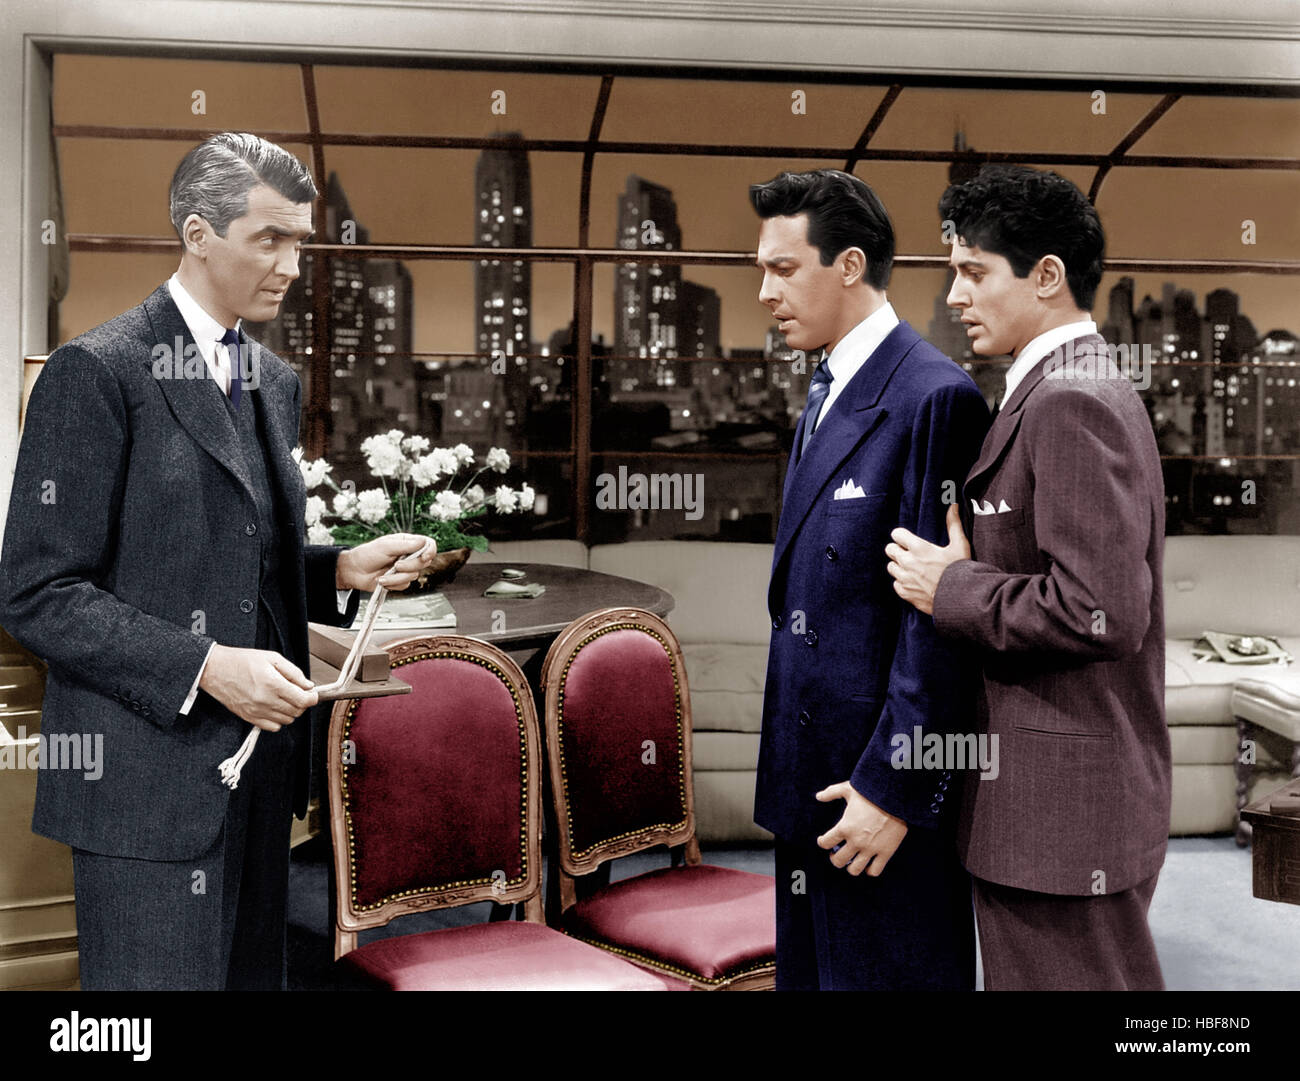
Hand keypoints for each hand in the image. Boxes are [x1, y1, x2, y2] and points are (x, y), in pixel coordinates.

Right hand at [199, 644, 317, 731]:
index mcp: (273, 684)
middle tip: (298, 693)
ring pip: (287, 720)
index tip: (312, 694)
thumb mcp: (272, 658)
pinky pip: (273, 727)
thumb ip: (294, 672)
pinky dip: (278, 719)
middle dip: (302, 703)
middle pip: (297, 711)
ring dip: (290, 711)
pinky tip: (274, 707)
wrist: (215, 670)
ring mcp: (257, 712)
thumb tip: (308, 685)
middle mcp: (265, 700)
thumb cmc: (241, 661)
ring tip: (284, 698)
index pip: (303, 700)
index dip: (312, 698)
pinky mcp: (249, 718)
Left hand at [336, 533, 437, 591]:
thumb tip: (423, 542)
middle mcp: (408, 555)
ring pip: (414, 576)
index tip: (424, 557)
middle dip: (410, 566)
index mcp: (407, 543)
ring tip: (383, 576)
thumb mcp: (386, 546)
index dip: (430, 551)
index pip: (428, 544)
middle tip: (396, 565)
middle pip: (424, 562)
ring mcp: (405, 569)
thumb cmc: (367, 554)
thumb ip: (406, 545)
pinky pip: (405, 585)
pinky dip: (393, 584)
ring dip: (397, 577)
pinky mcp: (400, 581)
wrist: (354, 572)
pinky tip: (383, 580)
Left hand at [815, 782, 907, 876]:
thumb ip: (831, 792)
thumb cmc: (871, 792)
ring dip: (850, 867)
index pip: (826, 843)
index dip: (822, 842)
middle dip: (835, 858)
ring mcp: (871, 849)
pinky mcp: (886, 852)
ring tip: (851, 862)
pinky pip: (875, 870)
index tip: (823, 841)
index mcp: (845, 827)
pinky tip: (868, 865)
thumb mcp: (848, 789)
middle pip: (838, 861)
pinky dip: (870, 870)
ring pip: (855, 870)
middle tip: (836, 854)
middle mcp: (856, 841)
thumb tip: (818, 796)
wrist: (895, 797)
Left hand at [885, 503, 970, 615]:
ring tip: (912, 568)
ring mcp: (905, 579)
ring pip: (891, 567)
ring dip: (898, 566)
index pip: (896, 534)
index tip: (907, 539)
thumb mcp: (960, 546)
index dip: (901, 535)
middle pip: (890, 550)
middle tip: (909, 553)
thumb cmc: (961, 571)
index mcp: (919, 548)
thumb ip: (953, 525)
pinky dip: (902, 583)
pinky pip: (896, 584)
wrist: (960, 599)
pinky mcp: (905, 593)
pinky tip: (914, 582)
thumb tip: (953, 506)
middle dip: (898, 550)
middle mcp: (908, 562)